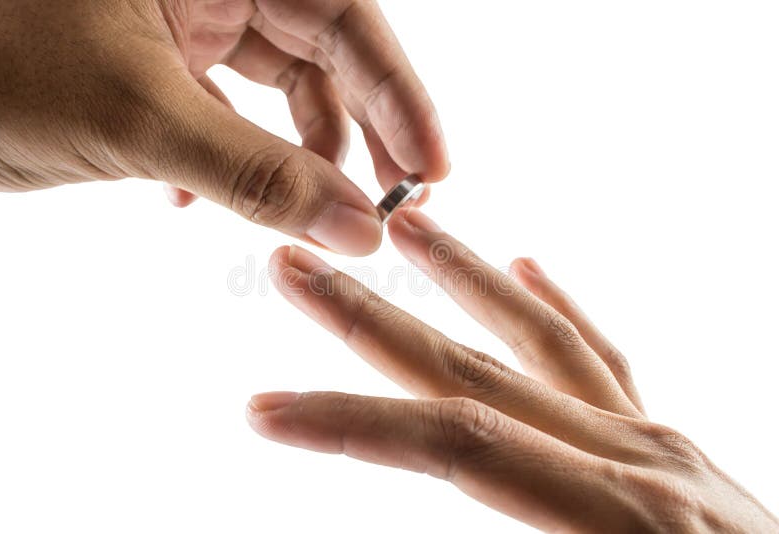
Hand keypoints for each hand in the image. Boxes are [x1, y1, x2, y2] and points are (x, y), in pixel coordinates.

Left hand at [0, 1, 447, 255]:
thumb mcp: (138, 120)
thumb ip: (256, 175)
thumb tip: (355, 227)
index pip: (343, 17)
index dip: (399, 94)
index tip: (430, 169)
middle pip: (326, 53)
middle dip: (364, 130)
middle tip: (397, 202)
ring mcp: (188, 21)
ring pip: (281, 89)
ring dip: (301, 157)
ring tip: (314, 216)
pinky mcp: (162, 63)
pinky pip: (228, 114)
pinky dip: (233, 162)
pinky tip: (200, 201)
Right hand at [249, 209, 777, 531]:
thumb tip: (449, 470)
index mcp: (614, 516)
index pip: (453, 445)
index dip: (349, 423)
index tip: (264, 408)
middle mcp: (633, 460)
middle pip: (473, 371)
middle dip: (370, 320)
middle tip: (296, 268)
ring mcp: (656, 444)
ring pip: (540, 339)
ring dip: (464, 276)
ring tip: (407, 226)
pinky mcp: (667, 448)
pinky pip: (607, 359)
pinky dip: (560, 306)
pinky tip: (530, 262)